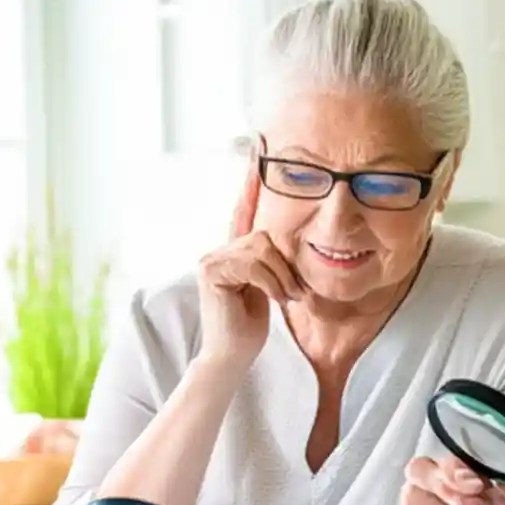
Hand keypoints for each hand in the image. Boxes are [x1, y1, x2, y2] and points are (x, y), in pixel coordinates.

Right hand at [196, 161, 304, 366]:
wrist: (234, 354)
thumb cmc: (253, 324)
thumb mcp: (272, 286)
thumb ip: (274, 261)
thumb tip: (291, 242)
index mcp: (234, 250)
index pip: (245, 212)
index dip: (250, 184)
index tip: (255, 150)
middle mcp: (220, 249)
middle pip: (265, 236)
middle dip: (285, 266)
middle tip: (292, 293)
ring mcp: (212, 259)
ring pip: (262, 249)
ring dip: (281, 278)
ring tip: (284, 299)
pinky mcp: (211, 271)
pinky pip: (254, 264)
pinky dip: (272, 284)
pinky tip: (273, 301)